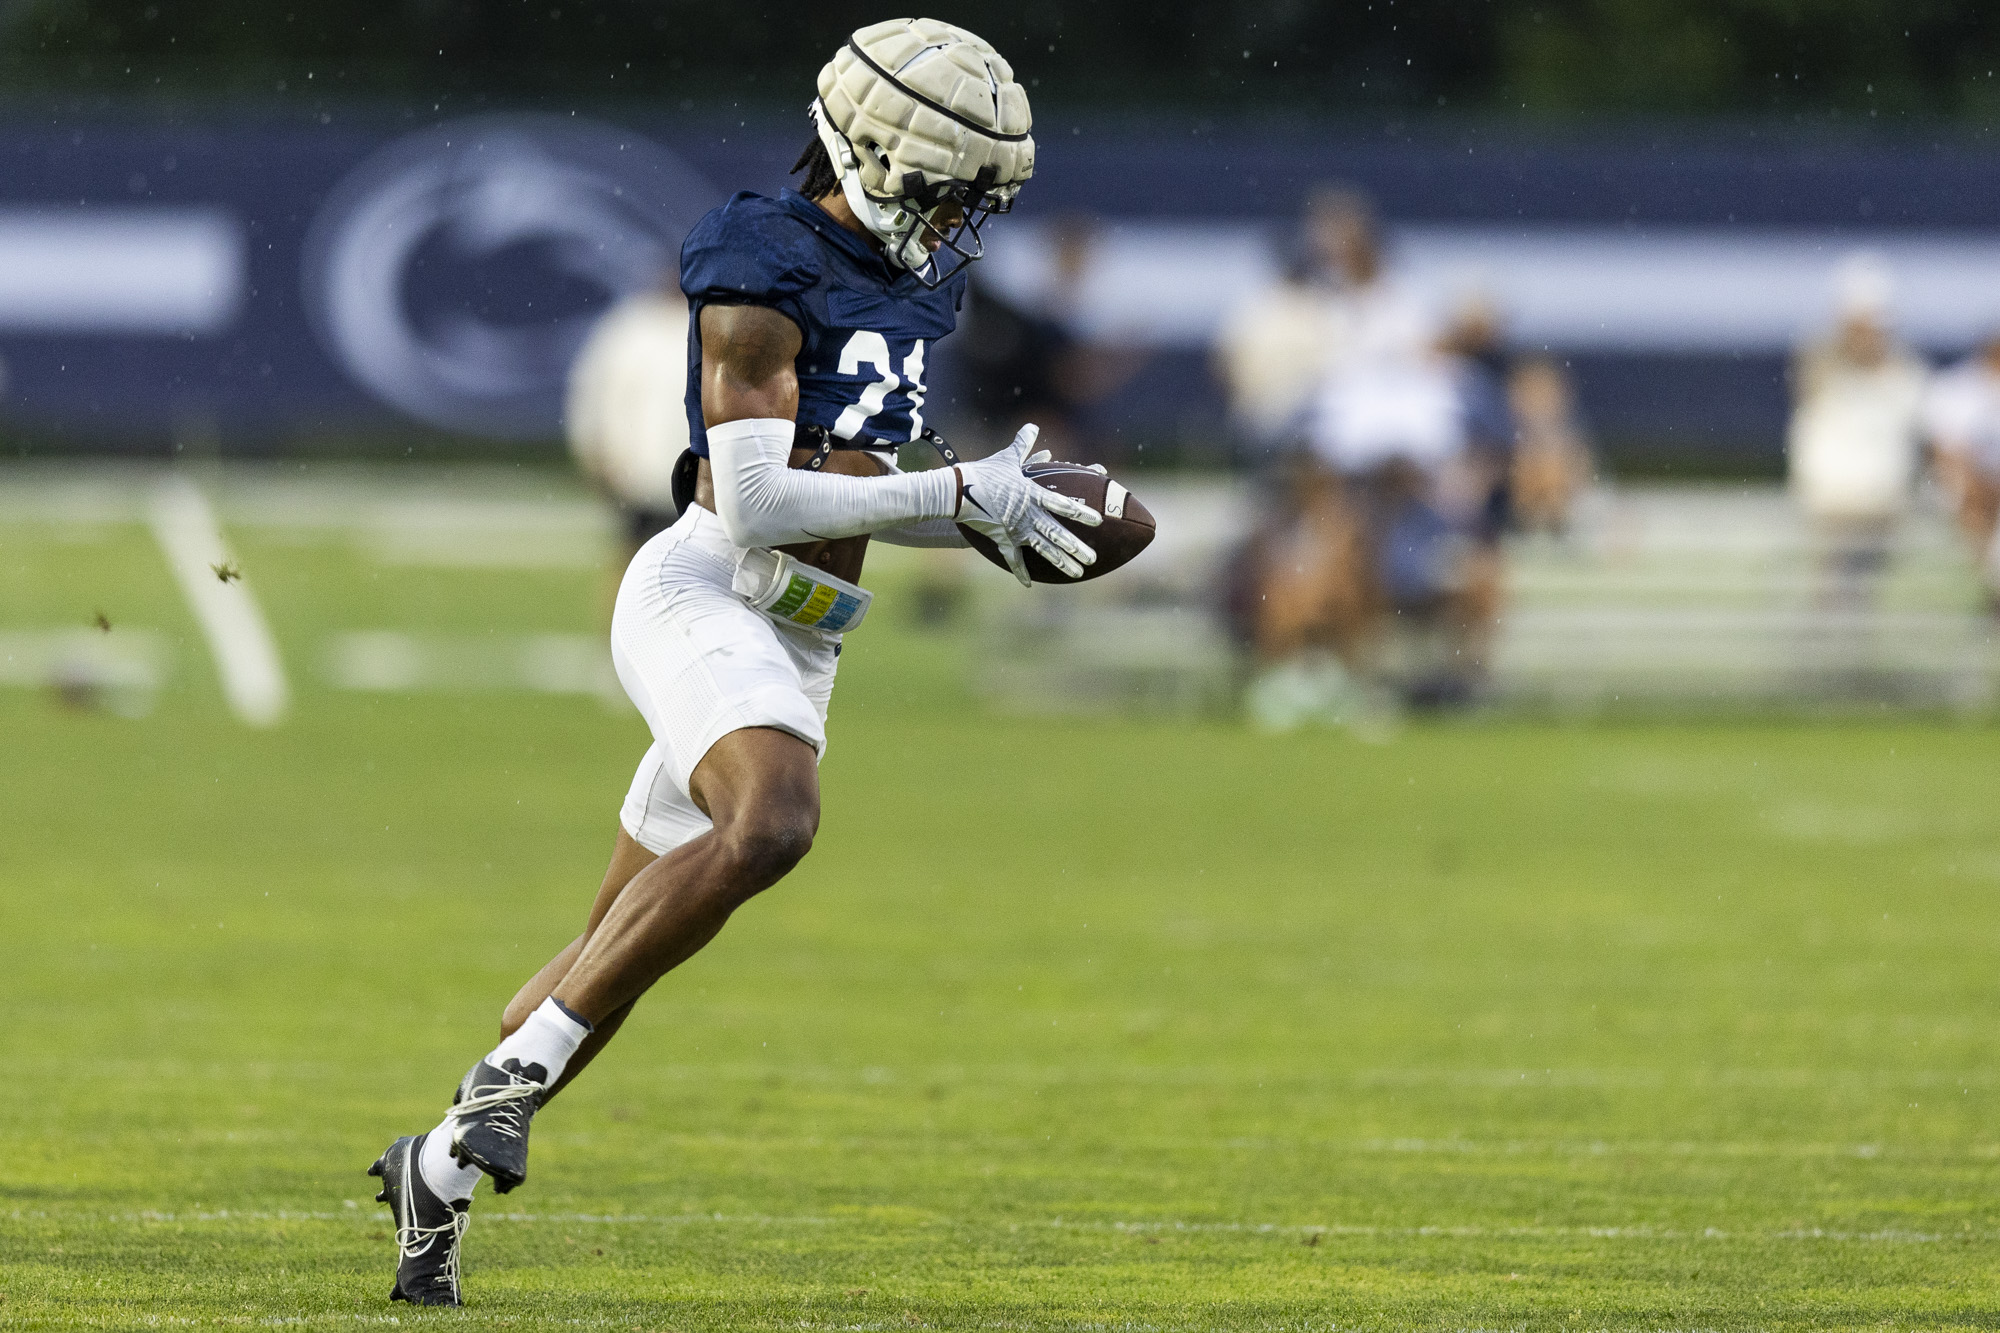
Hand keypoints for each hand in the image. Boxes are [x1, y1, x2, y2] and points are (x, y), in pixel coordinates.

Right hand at [954, 424, 1100, 585]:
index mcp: (1032, 494)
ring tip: (1078, 573)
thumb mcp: (1006, 458)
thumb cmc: (984, 472)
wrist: (957, 491)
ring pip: (1042, 549)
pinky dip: (1021, 572)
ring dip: (1061, 562)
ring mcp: (1015, 529)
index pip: (1061, 504)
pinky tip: (1030, 584)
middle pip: (1056, 533)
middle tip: (1092, 558)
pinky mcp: (1002, 540)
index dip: (1080, 512)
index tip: (1098, 520)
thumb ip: (1023, 445)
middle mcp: (1027, 514)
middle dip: (1075, 547)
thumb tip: (1032, 426)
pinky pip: (1013, 559)